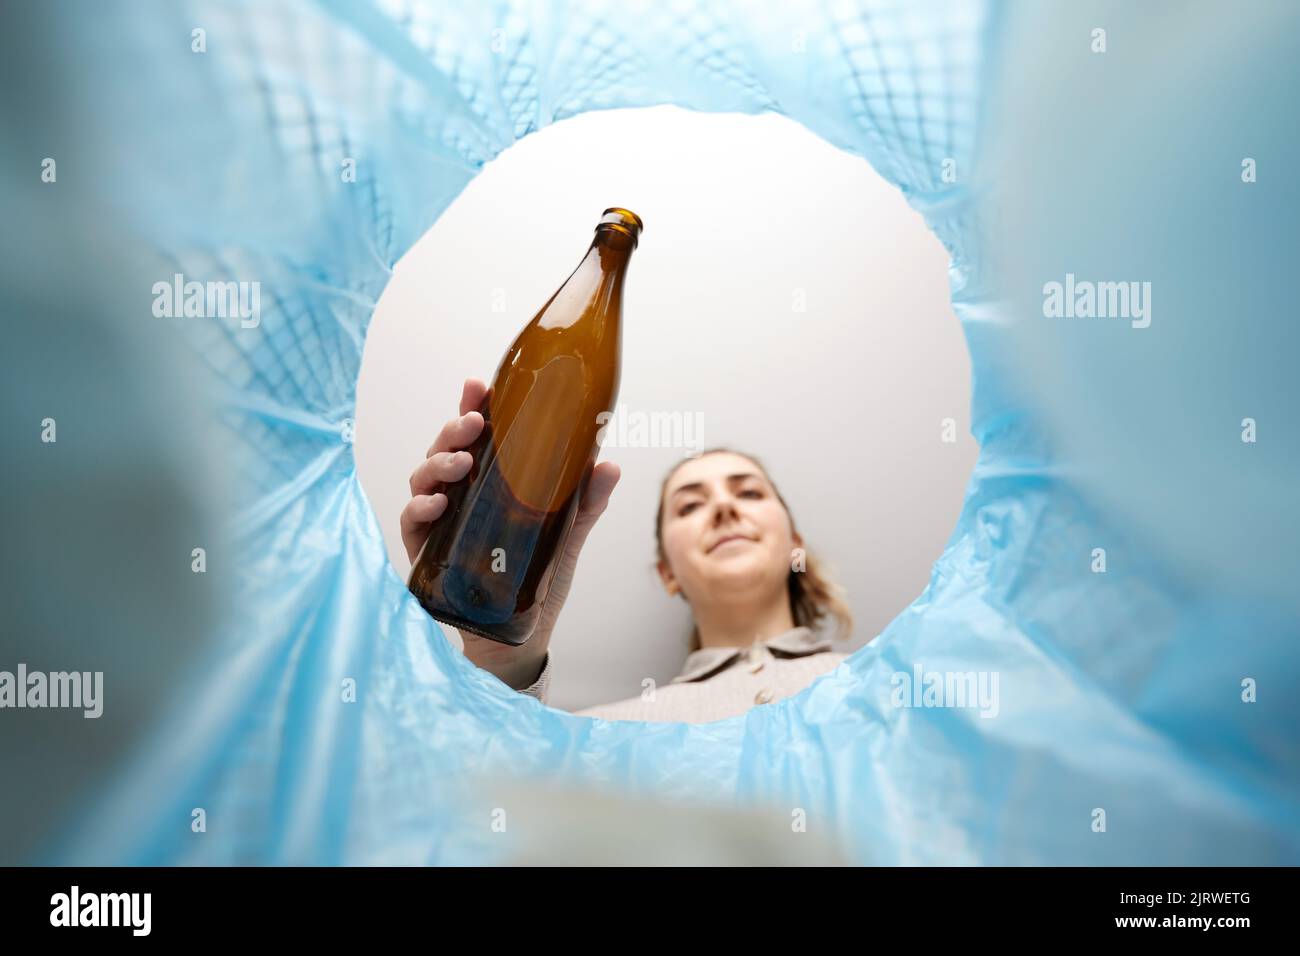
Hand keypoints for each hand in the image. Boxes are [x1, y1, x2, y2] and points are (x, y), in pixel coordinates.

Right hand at [402, 377, 620, 689]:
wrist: (518, 638)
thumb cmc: (535, 581)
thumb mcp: (565, 537)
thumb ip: (584, 502)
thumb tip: (608, 465)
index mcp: (490, 483)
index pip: (478, 437)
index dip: (474, 406)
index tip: (478, 384)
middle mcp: (461, 496)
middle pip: (447, 449)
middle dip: (456, 429)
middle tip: (475, 423)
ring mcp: (440, 523)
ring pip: (425, 478)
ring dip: (439, 463)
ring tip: (462, 462)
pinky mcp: (426, 553)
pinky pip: (412, 523)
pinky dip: (421, 508)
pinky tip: (438, 502)